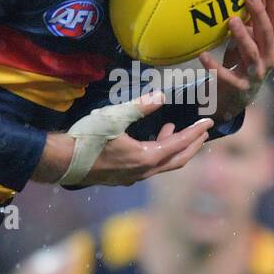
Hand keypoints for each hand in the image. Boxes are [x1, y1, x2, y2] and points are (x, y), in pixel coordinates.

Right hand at [32, 91, 211, 186]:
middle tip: (204, 131)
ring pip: (164, 164)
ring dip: (175, 148)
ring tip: (176, 128)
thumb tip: (161, 96)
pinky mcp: (124, 177)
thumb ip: (140, 106)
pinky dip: (160, 152)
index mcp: (146, 158)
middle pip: (177, 160)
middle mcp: (144, 172)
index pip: (179, 144)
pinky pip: (151, 165)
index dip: (195, 132)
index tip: (209, 122)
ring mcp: (134, 177)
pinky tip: (152, 139)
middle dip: (193, 145)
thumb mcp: (115, 117)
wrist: (64, 161)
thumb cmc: (88, 138)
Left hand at [198, 0, 273, 122]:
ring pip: (251, 52)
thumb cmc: (245, 58)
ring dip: (242, 36)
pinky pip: (226, 76)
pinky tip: (203, 56)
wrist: (239, 95)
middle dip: (259, 14)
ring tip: (232, 20)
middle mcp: (270, 57)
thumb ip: (252, 19)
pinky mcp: (239, 86)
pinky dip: (214, 66)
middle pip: (267, 33)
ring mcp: (256, 73)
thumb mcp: (252, 37)